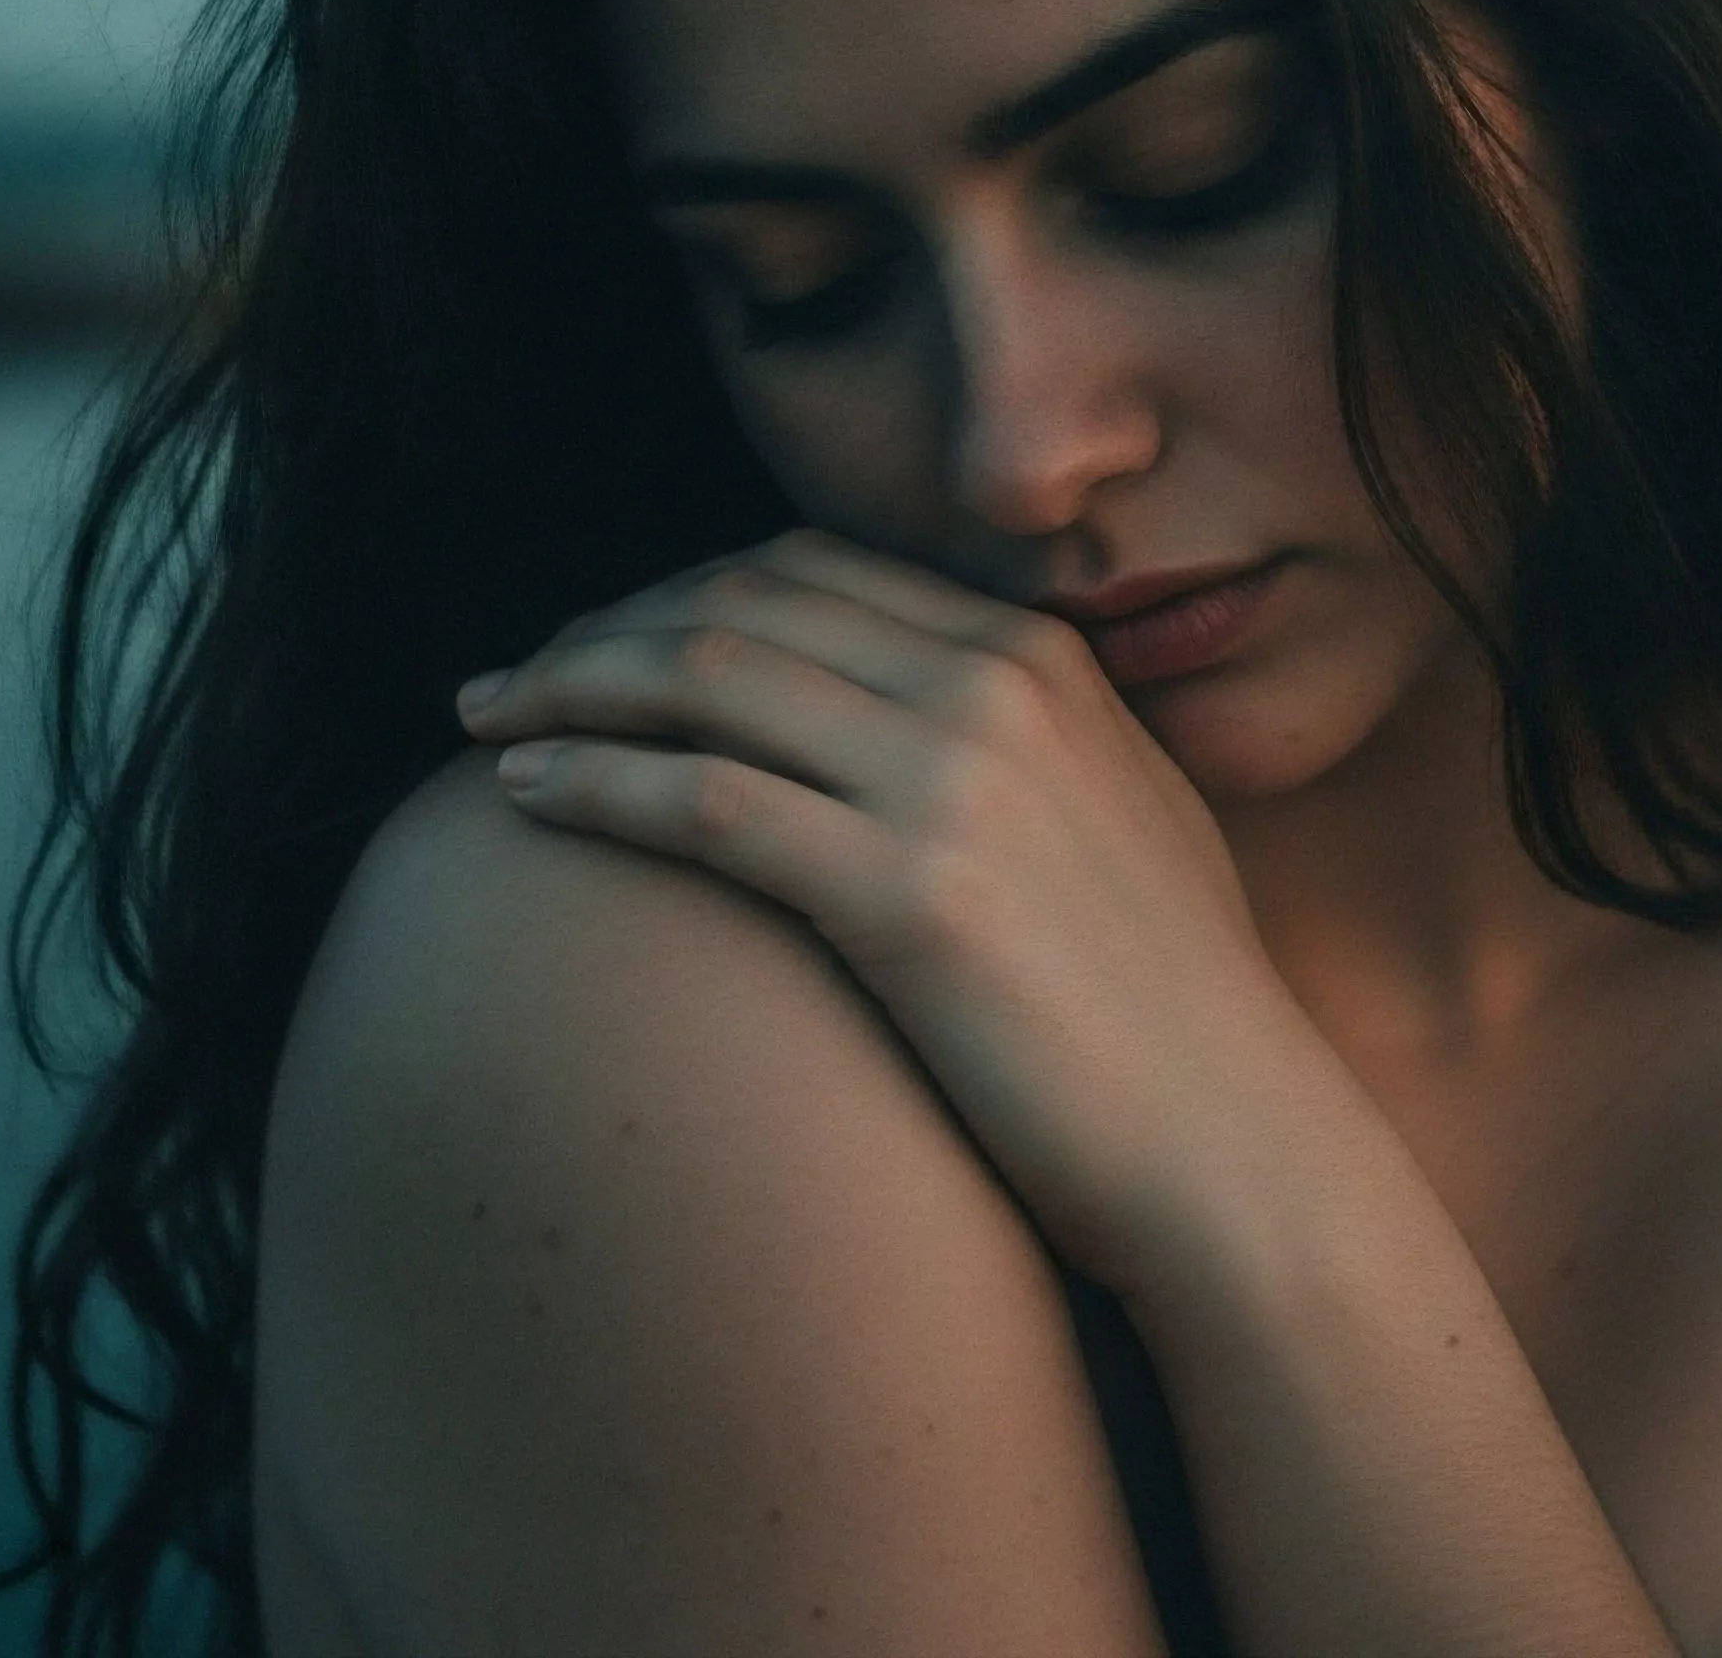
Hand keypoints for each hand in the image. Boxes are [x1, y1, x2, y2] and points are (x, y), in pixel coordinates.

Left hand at [455, 529, 1311, 1284]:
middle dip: (603, 630)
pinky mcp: (912, 894)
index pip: (812, 573)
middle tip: (511, 679)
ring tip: (483, 722)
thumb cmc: (1175, 1018)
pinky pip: (706, 803)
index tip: (601, 640)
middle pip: (740, 607)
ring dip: (568, 689)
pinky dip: (597, 784)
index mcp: (1040, 660)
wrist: (1237, 1149)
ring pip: (705, 681)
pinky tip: (524, 798)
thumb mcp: (1123, 822)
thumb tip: (926, 723)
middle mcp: (994, 691)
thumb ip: (1031, 745)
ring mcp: (954, 784)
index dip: (681, 593)